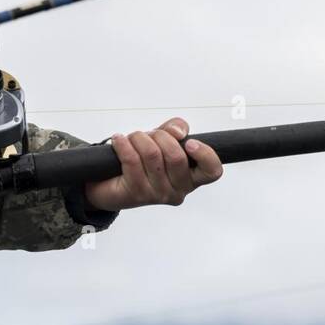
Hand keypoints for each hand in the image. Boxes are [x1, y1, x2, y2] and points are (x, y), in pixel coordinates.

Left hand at [85, 118, 223, 212]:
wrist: (112, 181)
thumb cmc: (144, 159)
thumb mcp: (164, 140)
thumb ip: (176, 129)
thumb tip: (178, 132)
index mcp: (192, 177)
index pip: (212, 171)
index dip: (205, 154)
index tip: (189, 142)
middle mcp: (179, 190)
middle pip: (176, 156)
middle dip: (160, 136)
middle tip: (149, 134)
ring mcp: (158, 195)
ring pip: (152, 155)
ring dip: (139, 138)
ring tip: (133, 137)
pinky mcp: (136, 194)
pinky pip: (132, 161)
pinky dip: (123, 144)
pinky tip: (119, 140)